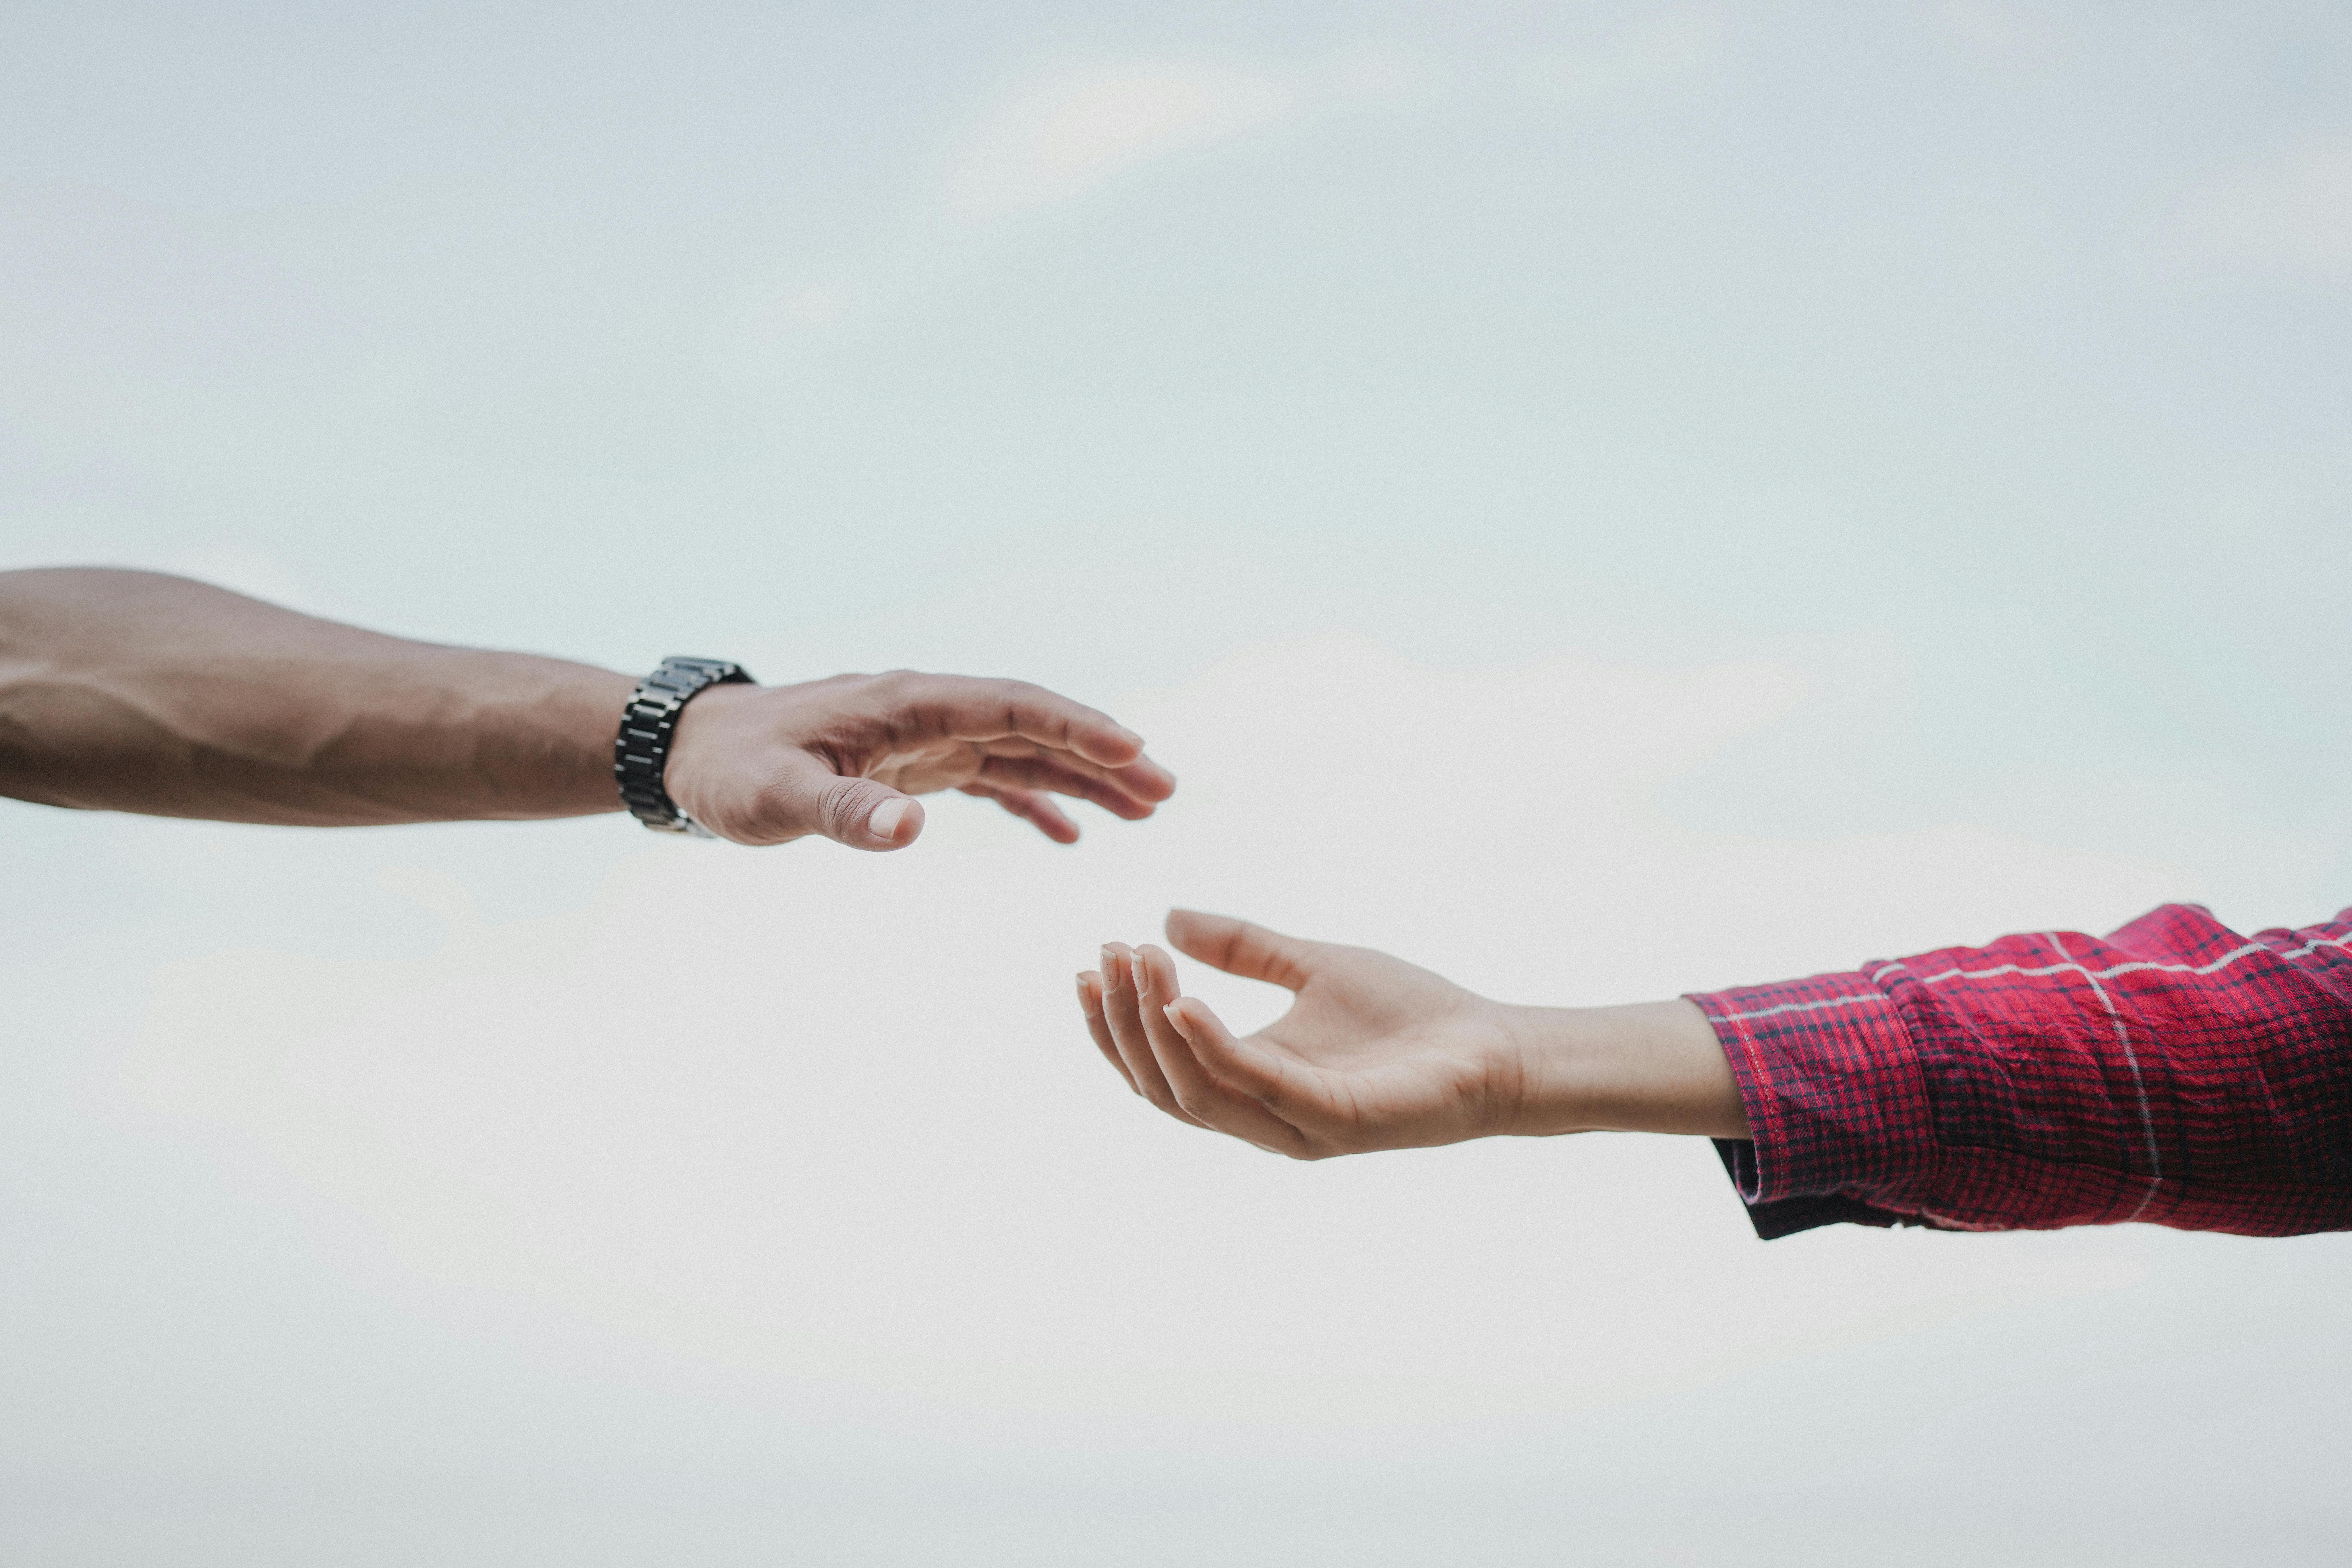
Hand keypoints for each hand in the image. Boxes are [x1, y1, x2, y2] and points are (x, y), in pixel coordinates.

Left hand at [663, 671, 1173, 848]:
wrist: (694, 753)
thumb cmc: (731, 770)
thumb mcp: (775, 796)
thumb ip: (841, 811)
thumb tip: (906, 831)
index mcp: (906, 704)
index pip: (1008, 706)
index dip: (1072, 726)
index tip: (1132, 749)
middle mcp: (927, 712)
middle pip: (1031, 724)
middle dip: (1101, 753)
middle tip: (1166, 789)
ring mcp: (925, 737)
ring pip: (1021, 749)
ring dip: (1082, 775)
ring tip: (1146, 807)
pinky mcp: (915, 765)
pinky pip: (990, 777)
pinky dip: (1034, 800)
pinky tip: (1072, 834)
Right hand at [1076, 910, 1748, 1157]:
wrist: (1497, 1049)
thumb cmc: (1412, 1015)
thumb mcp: (1313, 964)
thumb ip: (1244, 947)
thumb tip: (1168, 916)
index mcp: (1254, 1082)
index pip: (1159, 1065)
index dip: (1116, 1022)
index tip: (1092, 961)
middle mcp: (1263, 1114)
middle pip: (1162, 1083)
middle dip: (1123, 1022)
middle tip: (1107, 957)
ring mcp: (1297, 1124)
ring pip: (1195, 1092)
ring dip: (1155, 1028)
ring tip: (1138, 966)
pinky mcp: (1335, 1121)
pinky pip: (1255, 1086)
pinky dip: (1212, 1045)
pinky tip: (1185, 1001)